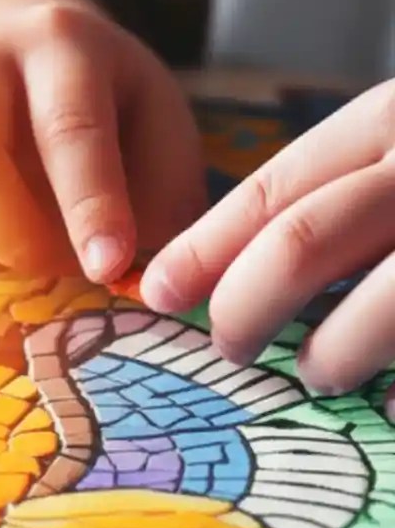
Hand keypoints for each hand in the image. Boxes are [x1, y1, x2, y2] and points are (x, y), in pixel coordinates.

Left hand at [142, 79, 394, 396]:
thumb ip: (329, 195)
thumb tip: (214, 274)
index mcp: (389, 122)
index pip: (273, 190)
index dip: (203, 249)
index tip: (157, 293)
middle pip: (301, 243)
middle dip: (244, 308)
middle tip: (229, 345)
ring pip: (380, 306)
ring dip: (331, 355)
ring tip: (318, 371)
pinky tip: (387, 406)